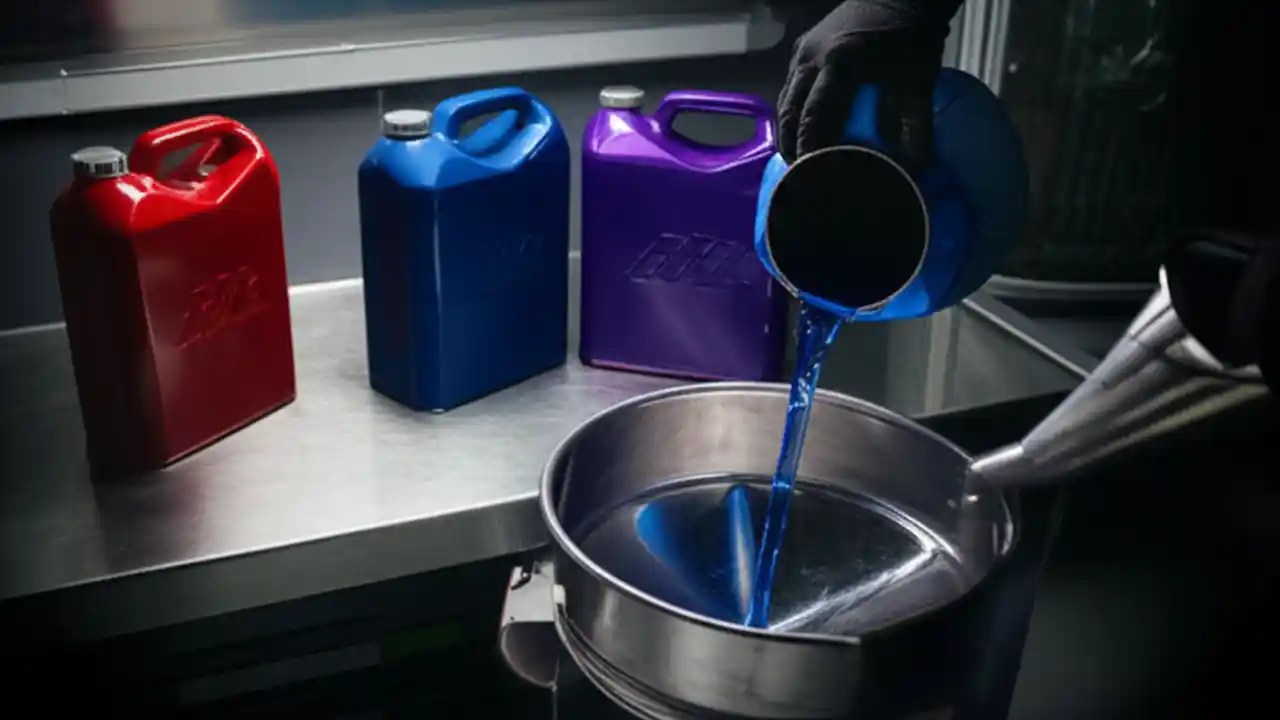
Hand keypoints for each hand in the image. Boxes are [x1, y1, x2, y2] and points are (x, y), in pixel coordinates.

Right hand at [777, 0, 960, 165]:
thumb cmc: (910, 38)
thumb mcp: (917, 83)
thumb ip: (915, 128)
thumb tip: (917, 170)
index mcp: (838, 66)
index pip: (813, 118)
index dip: (809, 150)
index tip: (812, 175)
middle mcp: (812, 58)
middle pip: (789, 112)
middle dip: (791, 145)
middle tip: (800, 174)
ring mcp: (803, 51)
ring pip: (785, 99)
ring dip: (788, 129)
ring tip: (797, 157)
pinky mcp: (803, 47)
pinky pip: (790, 85)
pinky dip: (793, 110)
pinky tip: (801, 128)